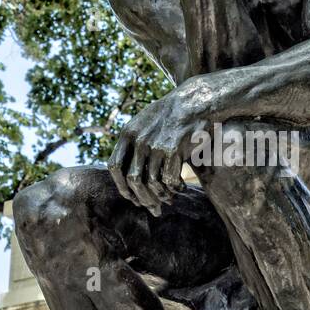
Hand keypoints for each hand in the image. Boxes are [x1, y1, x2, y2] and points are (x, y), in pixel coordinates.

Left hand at [108, 91, 198, 215]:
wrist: (195, 102)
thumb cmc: (172, 116)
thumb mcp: (145, 123)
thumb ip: (134, 143)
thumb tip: (129, 175)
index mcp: (128, 133)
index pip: (114, 167)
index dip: (121, 186)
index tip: (130, 197)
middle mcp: (138, 140)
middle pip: (132, 180)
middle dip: (142, 198)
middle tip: (153, 208)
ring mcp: (155, 145)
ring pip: (151, 183)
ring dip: (161, 195)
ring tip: (170, 198)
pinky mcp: (173, 150)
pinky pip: (169, 180)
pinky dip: (175, 188)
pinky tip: (181, 188)